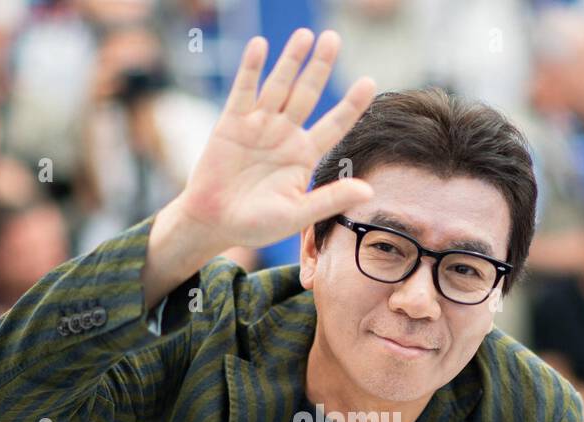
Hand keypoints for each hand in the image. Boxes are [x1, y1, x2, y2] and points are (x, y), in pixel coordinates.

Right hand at [173, 28, 376, 252]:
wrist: (213, 224)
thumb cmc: (256, 224)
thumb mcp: (297, 214)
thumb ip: (330, 199)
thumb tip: (369, 190)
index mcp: (304, 156)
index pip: (334, 124)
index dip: (351, 105)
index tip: (369, 81)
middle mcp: (284, 135)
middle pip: (307, 94)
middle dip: (319, 67)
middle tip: (333, 39)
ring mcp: (258, 126)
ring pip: (278, 86)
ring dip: (291, 60)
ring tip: (305, 35)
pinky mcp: (232, 123)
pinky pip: (244, 90)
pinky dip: (251, 68)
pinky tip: (260, 45)